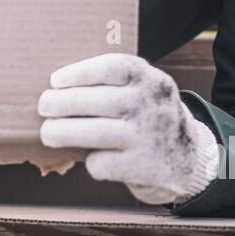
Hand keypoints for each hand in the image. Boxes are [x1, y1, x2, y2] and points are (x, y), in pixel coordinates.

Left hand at [38, 53, 219, 205]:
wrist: (190, 159)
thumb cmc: (149, 118)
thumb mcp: (145, 92)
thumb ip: (115, 84)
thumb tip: (57, 87)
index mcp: (152, 80)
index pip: (113, 67)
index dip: (80, 72)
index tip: (56, 80)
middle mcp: (152, 105)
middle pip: (96, 101)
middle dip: (61, 103)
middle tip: (43, 106)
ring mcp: (149, 137)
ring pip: (93, 133)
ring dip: (62, 133)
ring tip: (48, 133)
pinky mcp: (144, 168)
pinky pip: (102, 162)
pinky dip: (91, 162)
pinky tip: (94, 158)